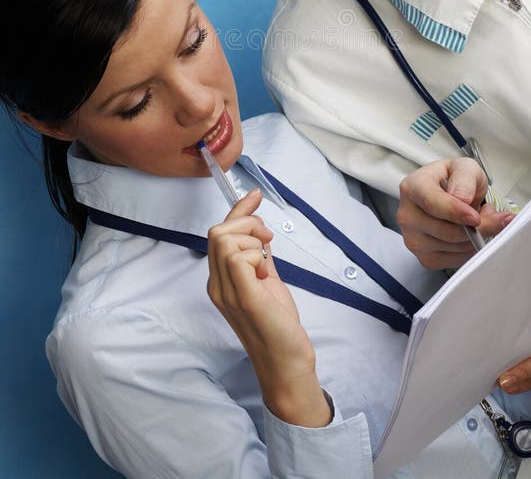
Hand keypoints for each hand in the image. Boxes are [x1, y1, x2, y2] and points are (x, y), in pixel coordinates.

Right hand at [207, 189, 330, 426]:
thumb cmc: (278, 325)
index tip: (255, 196)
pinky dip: (254, 253)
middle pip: (217, 230)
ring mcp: (227, 292)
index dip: (238, 210)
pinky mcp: (244, 296)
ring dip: (251, 237)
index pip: (218, 234)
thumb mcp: (267, 280)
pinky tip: (264, 269)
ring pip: (224, 238)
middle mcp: (217, 285)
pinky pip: (237, 256)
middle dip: (246, 222)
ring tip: (266, 259)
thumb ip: (259, 257)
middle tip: (268, 239)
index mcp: (221, 281)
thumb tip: (260, 230)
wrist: (286, 362)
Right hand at [396, 158, 513, 268]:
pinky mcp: (424, 257)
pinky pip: (454, 260)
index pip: (431, 203)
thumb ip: (464, 177)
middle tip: (493, 217)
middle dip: (477, 227)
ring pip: (453, 247)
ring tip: (478, 221)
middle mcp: (407, 214)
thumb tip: (462, 198)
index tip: (475, 217)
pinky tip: (470, 235)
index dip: (455, 212)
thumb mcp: (464, 167)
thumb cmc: (453, 181)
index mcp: (413, 187)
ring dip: (476, 238)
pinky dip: (470, 250)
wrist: (449, 194)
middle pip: (445, 230)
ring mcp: (413, 238)